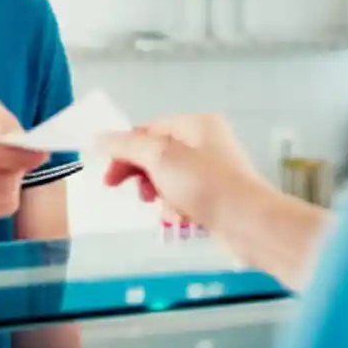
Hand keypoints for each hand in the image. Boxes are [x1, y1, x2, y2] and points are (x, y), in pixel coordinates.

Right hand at [99, 113, 268, 229]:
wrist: (248, 224)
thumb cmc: (204, 184)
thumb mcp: (160, 158)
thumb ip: (127, 146)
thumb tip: (99, 137)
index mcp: (196, 124)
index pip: (149, 129)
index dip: (125, 150)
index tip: (110, 177)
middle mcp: (207, 142)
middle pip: (158, 153)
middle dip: (142, 175)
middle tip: (132, 194)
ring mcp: (214, 170)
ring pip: (170, 177)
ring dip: (159, 193)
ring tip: (161, 207)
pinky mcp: (218, 195)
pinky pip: (186, 196)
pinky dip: (177, 206)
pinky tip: (178, 218)